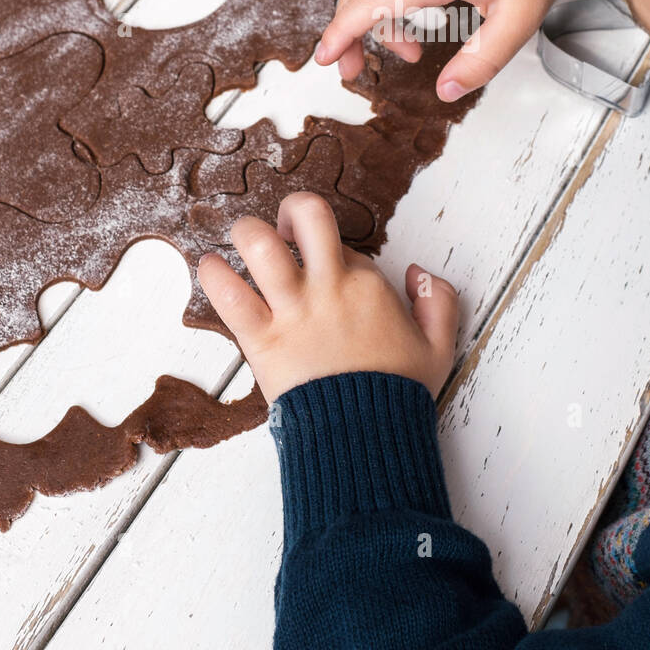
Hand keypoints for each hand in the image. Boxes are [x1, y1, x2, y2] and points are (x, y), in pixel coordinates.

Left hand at [197, 192, 458, 403]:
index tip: (329, 274)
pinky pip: (229, 295)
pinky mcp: (262, 339)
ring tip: (242, 240)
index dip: (334, 255)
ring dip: (246, 232)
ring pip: (260, 245)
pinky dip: (214, 275)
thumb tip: (417, 273)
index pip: (343, 247)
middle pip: (307, 215)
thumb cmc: (398, 394)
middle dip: (291, 210)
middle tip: (284, 227)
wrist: (365, 439)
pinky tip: (210, 266)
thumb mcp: (439, 346)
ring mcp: (293, 310)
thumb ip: (438, 302)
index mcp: (368, 284)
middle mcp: (328, 286)